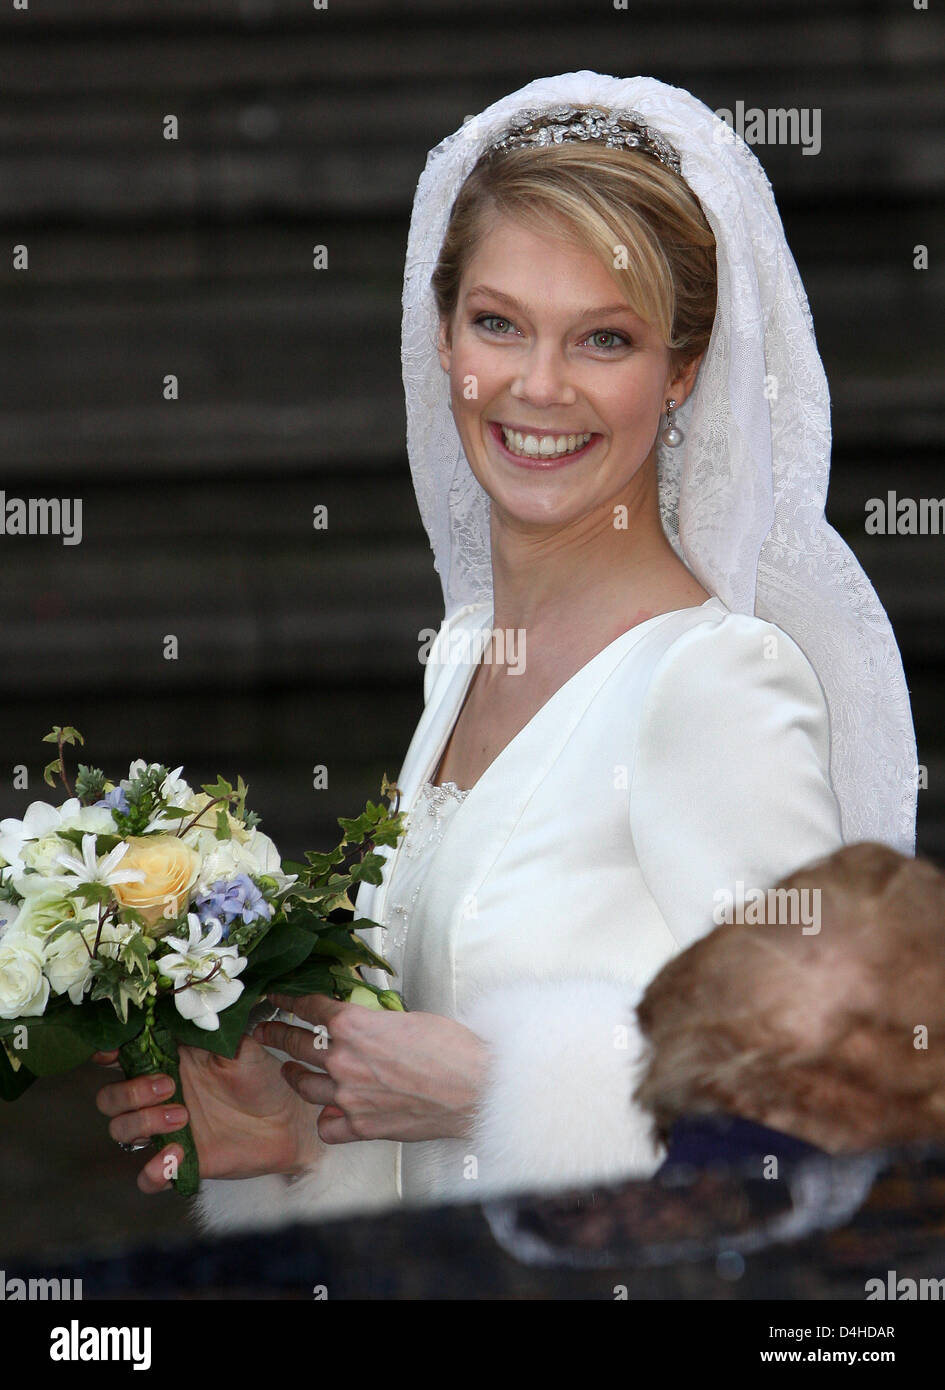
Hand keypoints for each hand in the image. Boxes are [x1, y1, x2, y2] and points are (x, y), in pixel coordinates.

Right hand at [93, 1033, 322, 1193]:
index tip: (110, 1055)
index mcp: (170, 1062)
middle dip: (129, 1092)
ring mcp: (166, 1130)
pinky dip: (152, 1171)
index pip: (122, 1058)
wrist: (288, 1119)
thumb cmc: (262, 1077)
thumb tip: (185, 1018)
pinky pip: (148, 1177)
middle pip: (110, 1098)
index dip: (107, 1055)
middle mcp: (160, 1096)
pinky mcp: (181, 1161)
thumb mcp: (241, 1047)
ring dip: (142, 1123)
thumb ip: (211, 1034)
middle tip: (169, 1086)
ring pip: (121, 1131)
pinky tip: (175, 1156)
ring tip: (183, 1116)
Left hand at [254, 992, 490, 1144]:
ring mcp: (349, 1096)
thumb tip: (362, 1022)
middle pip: (295, 1044)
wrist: (475, 1087)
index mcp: (354, 1025)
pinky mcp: (362, 1126)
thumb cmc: (452, 1049)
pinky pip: (327, 1126)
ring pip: (304, 1085)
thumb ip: (374, 1022)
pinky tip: (331, 1113)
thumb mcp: (407, 1018)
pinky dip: (327, 1119)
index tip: (275, 997)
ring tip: (290, 1071)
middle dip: (275, 1034)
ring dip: (294, 1076)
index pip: (308, 1007)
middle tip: (263, 1032)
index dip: (287, 1000)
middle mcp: (343, 1060)